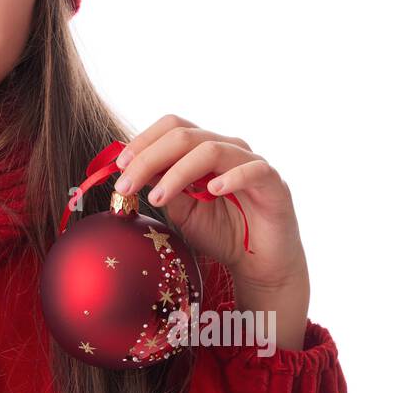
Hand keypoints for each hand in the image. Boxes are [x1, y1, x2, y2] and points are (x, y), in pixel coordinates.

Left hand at [113, 114, 307, 293]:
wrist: (257, 264)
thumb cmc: (220, 232)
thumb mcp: (181, 209)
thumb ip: (161, 186)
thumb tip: (129, 169)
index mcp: (203, 149)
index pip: (172, 128)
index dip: (143, 141)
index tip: (119, 166)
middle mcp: (227, 148)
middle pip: (184, 135)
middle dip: (149, 158)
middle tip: (126, 184)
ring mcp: (251, 162)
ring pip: (211, 150)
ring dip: (177, 173)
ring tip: (157, 198)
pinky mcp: (274, 182)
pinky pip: (253, 170)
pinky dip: (230, 177)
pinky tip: (211, 191)